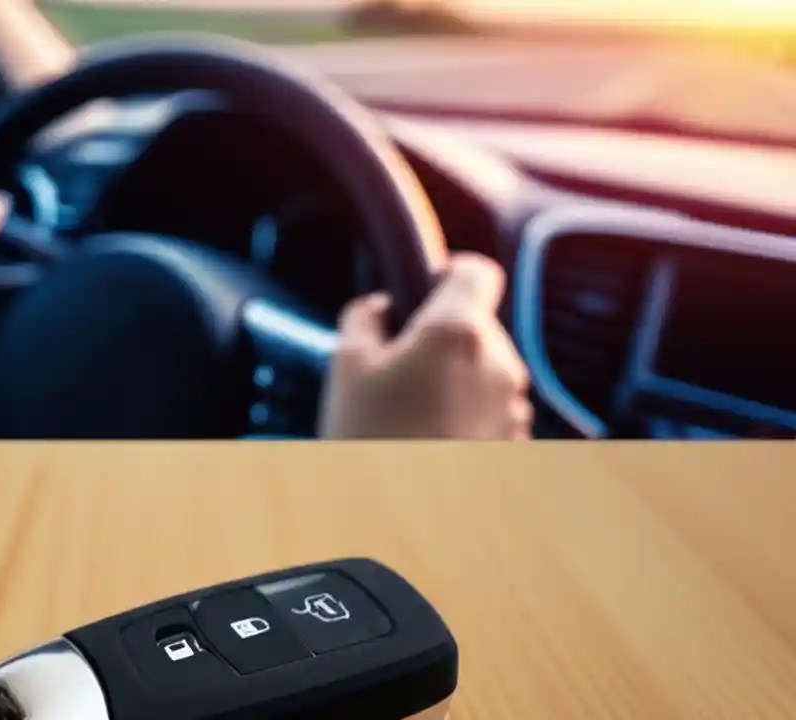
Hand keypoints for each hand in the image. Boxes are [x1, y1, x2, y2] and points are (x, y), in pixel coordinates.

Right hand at [319, 253, 532, 438]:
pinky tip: (429, 436)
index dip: (447, 272)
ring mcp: (512, 403)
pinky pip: (490, 406)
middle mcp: (497, 362)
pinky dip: (465, 411)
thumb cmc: (373, 441)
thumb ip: (363, 318)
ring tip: (410, 410)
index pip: (476, 269)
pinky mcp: (514, 439)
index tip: (422, 290)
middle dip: (441, 335)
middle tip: (397, 365)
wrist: (405, 523)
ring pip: (483, 367)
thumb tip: (378, 307)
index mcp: (457, 331)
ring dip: (454, 376)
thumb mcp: (345, 366)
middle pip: (477, 323)